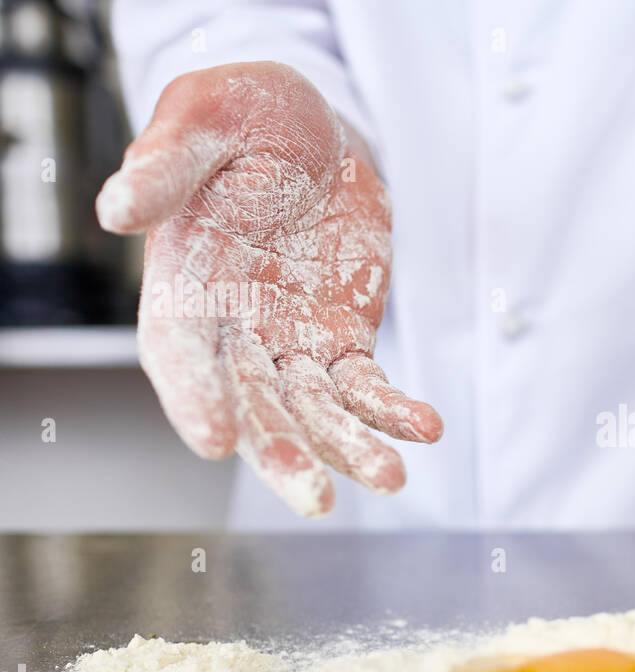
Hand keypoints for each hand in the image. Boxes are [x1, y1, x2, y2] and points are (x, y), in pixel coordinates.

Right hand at [97, 62, 441, 515]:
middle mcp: (232, 331)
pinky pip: (366, 387)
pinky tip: (425, 427)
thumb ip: (169, 162)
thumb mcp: (206, 117)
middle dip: (283, 452)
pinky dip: (393, 411)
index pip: (180, 355)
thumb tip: (117, 210)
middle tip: (316, 500)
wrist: (313, 131)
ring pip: (315, 411)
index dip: (194, 398)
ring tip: (393, 476)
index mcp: (183, 285)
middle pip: (253, 405)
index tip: (216, 442)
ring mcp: (290, 344)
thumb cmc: (244, 116)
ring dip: (350, 447)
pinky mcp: (342, 342)